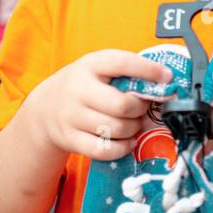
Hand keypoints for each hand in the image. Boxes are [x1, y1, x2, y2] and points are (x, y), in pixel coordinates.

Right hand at [23, 49, 171, 161]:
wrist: (45, 108)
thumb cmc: (83, 86)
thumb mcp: (98, 69)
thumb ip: (125, 73)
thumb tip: (165, 83)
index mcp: (90, 65)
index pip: (121, 63)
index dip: (148, 70)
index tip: (167, 77)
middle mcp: (78, 89)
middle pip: (121, 105)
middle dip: (140, 109)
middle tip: (142, 109)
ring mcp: (72, 116)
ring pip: (116, 129)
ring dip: (133, 129)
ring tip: (133, 124)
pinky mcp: (70, 139)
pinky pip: (105, 149)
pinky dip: (122, 148)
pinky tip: (126, 141)